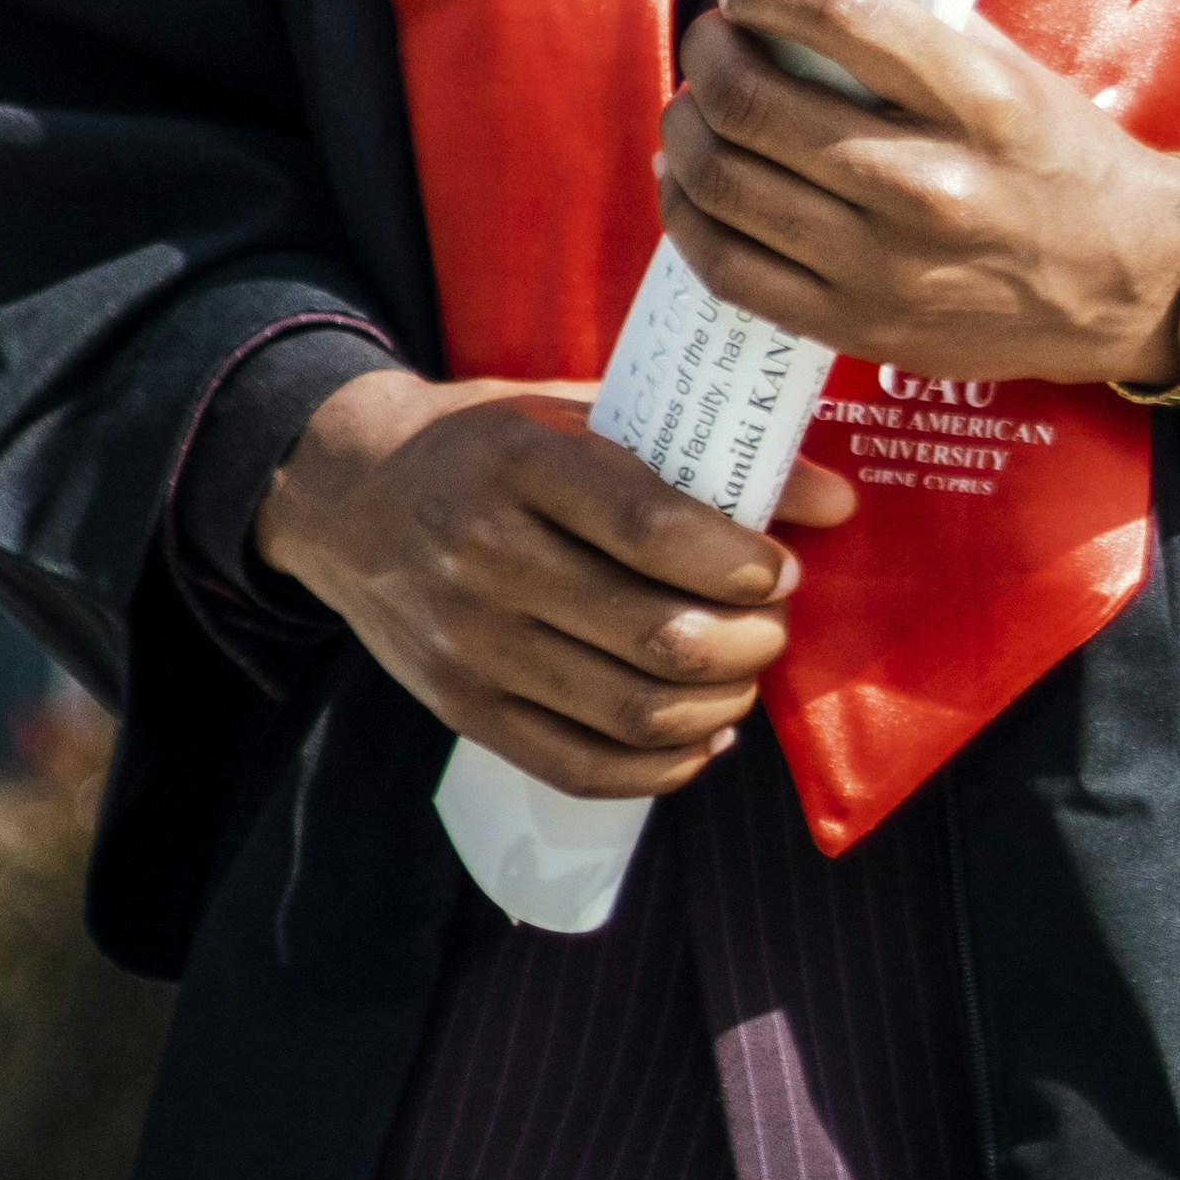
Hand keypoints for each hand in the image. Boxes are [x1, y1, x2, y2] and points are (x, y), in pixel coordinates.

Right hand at [254, 363, 855, 799]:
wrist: (345, 493)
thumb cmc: (481, 444)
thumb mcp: (570, 411)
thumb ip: (695, 450)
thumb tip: (835, 501)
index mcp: (516, 462)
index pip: (648, 527)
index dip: (736, 560)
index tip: (780, 568)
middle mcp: (484, 556)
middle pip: (654, 634)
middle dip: (748, 641)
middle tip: (774, 624)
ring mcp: (468, 644)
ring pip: (631, 710)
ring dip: (719, 704)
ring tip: (743, 672)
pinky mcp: (461, 708)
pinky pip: (582, 767)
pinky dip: (663, 766)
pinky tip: (700, 733)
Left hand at [652, 0, 1179, 392]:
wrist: (1127, 282)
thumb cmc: (1056, 151)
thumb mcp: (998, 59)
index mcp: (980, 100)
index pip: (843, 11)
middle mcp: (931, 185)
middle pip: (759, 101)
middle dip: (710, 52)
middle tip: (712, 37)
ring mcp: (889, 266)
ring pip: (730, 184)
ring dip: (687, 127)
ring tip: (695, 103)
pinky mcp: (860, 327)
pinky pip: (733, 270)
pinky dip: (688, 215)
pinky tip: (688, 182)